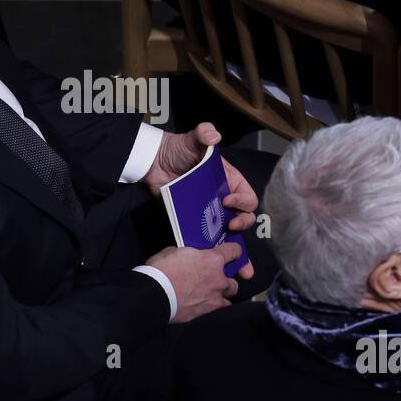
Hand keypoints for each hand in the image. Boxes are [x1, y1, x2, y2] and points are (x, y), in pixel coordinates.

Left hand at [142, 123, 258, 280]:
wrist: (153, 162)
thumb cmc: (177, 149)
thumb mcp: (193, 140)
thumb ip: (203, 134)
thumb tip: (213, 134)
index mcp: (230, 181)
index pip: (247, 195)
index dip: (243, 201)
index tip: (228, 201)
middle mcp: (224, 199)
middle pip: (243, 217)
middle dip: (243, 226)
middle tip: (231, 228)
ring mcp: (210, 213)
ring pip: (229, 234)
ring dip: (237, 250)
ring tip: (240, 266)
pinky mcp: (194, 222)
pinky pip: (207, 238)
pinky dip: (212, 251)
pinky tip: (213, 262)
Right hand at [147, 243, 242, 323]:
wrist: (155, 295)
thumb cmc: (162, 272)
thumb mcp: (173, 252)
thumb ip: (187, 254)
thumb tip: (187, 258)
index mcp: (212, 260)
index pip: (234, 251)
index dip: (235, 251)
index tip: (234, 253)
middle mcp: (218, 279)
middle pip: (233, 280)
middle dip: (225, 279)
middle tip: (213, 279)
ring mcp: (215, 298)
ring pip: (229, 296)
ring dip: (222, 294)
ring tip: (210, 294)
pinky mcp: (208, 312)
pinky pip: (218, 310)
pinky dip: (214, 308)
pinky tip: (203, 305)